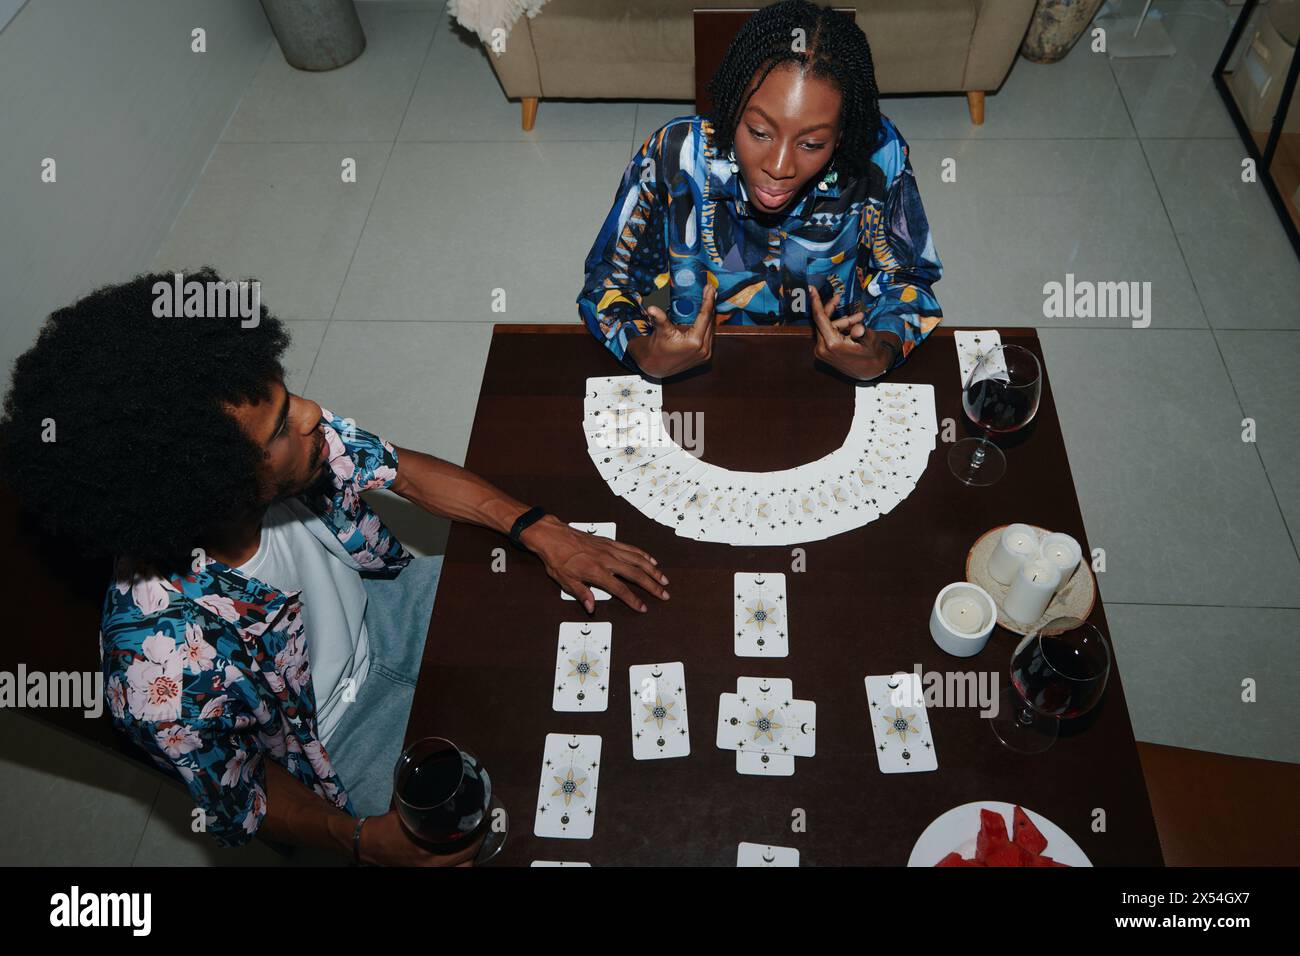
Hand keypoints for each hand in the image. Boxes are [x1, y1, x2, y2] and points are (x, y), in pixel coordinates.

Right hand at [357, 810, 484, 866]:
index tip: (485, 818)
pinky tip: (458, 850)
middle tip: (481, 828)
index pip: (465, 848)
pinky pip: (448, 869)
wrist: (368, 844)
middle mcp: (430, 865)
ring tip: (472, 840)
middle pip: (467, 861)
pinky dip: (456, 861)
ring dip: (468, 856)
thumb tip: (446, 790)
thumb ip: (428, 807)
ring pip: (460, 868)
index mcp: (427, 851)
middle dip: (476, 845)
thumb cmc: (387, 826)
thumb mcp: (409, 812)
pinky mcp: (422, 871)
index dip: (479, 833)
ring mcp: (427, 871)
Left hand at [520, 515, 668, 612]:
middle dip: (652, 585)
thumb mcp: (565, 581)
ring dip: (653, 570)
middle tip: (664, 595)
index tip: (643, 607)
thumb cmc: (557, 558)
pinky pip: (631, 548)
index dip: (633, 600)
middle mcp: (607, 559)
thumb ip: (582, 594)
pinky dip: (643, 554)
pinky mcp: (609, 542)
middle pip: (636, 574)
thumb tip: (592, 608)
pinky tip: (651, 560)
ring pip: (638, 559)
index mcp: (596, 571)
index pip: (620, 589)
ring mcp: (610, 549)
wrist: (553, 536)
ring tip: (664, 579)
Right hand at [625, 285, 716, 377]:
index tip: (710, 288)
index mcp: (694, 342)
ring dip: (710, 314)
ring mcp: (706, 354)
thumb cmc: (658, 349)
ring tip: (708, 299)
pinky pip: (710, 336)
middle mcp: (703, 349)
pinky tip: (706, 315)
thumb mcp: (660, 332)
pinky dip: (708, 325)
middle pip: (710, 321)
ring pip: (711, 328)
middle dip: (710, 305)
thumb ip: (659, 319)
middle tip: (709, 290)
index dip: (708, 301)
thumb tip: (651, 309)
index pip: (705, 316)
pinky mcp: (706, 356)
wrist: (657, 367)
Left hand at [808, 285, 897, 380]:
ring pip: (826, 327)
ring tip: (859, 317)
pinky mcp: (823, 353)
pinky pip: (827, 334)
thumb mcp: (869, 340)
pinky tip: (851, 326)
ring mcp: (822, 352)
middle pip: (822, 321)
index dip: (816, 302)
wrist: (870, 371)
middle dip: (833, 309)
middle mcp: (823, 348)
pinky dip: (838, 328)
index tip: (811, 288)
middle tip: (839, 298)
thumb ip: (861, 332)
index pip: (820, 318)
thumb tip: (858, 328)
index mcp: (832, 344)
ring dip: (841, 321)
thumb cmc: (871, 354)